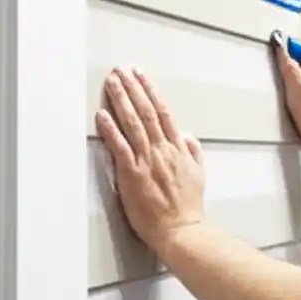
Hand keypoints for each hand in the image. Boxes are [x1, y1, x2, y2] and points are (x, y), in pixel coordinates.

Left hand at [96, 67, 205, 254]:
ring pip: (133, 124)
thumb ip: (192, 152)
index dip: (151, 91)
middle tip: (121, 70)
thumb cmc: (188, 207)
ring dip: (121, 100)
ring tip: (112, 83)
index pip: (163, 112)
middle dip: (133, 88)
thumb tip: (186, 135)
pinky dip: (110, 130)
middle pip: (146, 112)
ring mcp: (147, 161)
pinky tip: (101, 115)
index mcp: (177, 149)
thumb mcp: (199, 175)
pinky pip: (120, 147)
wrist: (182, 230)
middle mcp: (162, 150)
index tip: (141, 76)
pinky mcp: (133, 175)